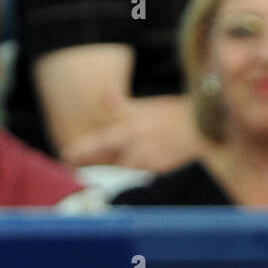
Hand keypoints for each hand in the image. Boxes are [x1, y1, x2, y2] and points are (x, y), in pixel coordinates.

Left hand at [62, 94, 201, 171]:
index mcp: (131, 130)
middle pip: (107, 162)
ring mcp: (148, 162)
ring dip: (110, 168)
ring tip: (98, 170)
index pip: (99, 142)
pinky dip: (130, 170)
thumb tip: (106, 95)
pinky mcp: (158, 170)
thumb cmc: (173, 114)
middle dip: (91, 165)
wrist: (202, 130)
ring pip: (122, 169)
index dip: (81, 151)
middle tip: (73, 168)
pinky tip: (126, 168)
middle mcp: (137, 149)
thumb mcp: (147, 106)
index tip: (66, 155)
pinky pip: (138, 172)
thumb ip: (123, 105)